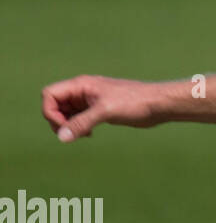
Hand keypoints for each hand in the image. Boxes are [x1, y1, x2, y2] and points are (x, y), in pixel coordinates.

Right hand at [41, 75, 160, 142]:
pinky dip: (78, 127)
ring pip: (66, 113)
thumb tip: (62, 137)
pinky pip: (78, 118)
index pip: (50, 94)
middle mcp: (83, 91)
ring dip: (68, 125)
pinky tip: (90, 134)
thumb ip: (82, 123)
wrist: (158, 104)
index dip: (50, 111)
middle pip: (55, 104)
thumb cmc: (135, 102)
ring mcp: (91, 100)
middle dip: (58, 120)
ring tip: (83, 134)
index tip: (64, 126)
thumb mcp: (105, 111)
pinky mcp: (99, 110)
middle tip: (71, 133)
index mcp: (81, 84)